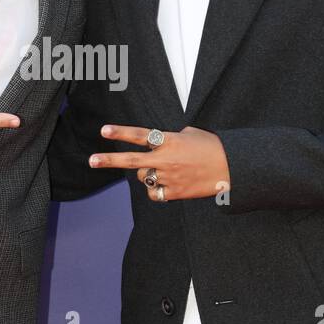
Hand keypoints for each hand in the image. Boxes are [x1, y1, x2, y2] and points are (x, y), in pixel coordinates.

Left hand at [88, 124, 229, 201]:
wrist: (231, 168)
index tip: (104, 131)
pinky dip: (156, 188)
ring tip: (163, 169)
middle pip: (131, 160)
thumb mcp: (190, 133)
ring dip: (147, 172)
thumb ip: (170, 137)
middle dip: (109, 160)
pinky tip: (167, 183)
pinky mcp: (173, 193)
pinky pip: (154, 192)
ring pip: (143, 176)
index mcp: (170, 141)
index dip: (121, 132)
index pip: (140, 135)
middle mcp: (166, 159)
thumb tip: (159, 142)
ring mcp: (169, 177)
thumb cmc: (212, 147)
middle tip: (91, 161)